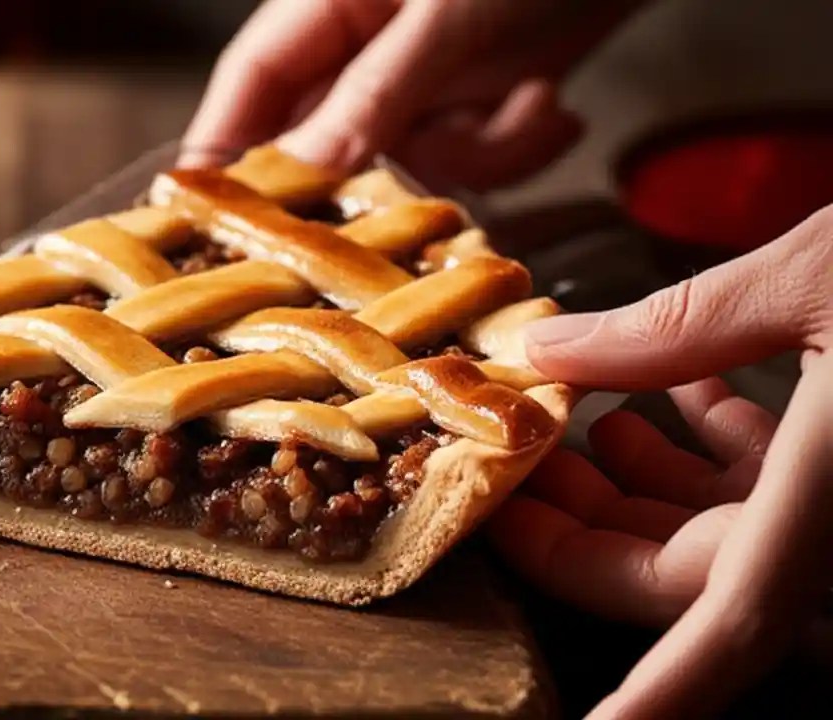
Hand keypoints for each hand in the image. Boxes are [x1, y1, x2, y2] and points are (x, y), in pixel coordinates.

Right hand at [180, 0, 643, 188]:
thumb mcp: (448, 15)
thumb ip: (374, 93)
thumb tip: (306, 171)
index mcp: (329, 6)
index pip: (250, 83)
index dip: (224, 151)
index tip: (214, 217)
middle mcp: (362, 49)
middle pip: (324, 143)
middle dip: (379, 177)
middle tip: (409, 206)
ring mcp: (418, 82)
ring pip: (404, 167)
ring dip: (474, 154)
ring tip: (532, 101)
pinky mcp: (472, 106)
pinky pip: (464, 164)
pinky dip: (515, 146)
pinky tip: (550, 102)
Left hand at [489, 205, 832, 717]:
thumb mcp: (822, 275)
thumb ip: (677, 328)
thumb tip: (552, 350)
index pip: (725, 631)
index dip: (654, 701)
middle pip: (686, 572)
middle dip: (586, 532)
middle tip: (511, 472)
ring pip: (725, 530)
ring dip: (639, 486)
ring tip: (575, 420)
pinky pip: (777, 487)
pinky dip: (711, 450)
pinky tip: (668, 394)